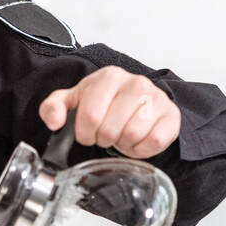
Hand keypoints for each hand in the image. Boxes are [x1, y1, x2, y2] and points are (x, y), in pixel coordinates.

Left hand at [38, 65, 180, 159]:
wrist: (140, 102)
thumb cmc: (105, 102)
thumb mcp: (74, 101)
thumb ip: (53, 107)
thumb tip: (54, 121)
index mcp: (108, 77)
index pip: (90, 115)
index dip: (85, 133)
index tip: (88, 133)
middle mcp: (135, 83)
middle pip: (110, 128)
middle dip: (104, 139)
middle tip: (107, 134)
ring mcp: (156, 98)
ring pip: (132, 134)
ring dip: (123, 143)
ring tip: (122, 135)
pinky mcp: (171, 115)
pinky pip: (154, 141)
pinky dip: (142, 149)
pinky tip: (137, 140)